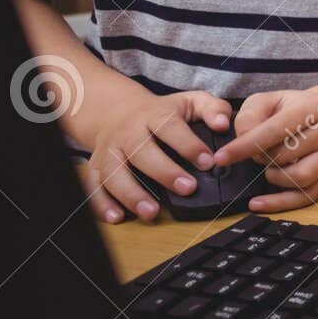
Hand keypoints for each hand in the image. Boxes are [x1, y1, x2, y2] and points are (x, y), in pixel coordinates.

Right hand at [84, 88, 234, 222]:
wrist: (118, 111)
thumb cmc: (162, 112)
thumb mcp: (191, 102)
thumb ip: (213, 109)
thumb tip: (224, 124)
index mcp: (154, 115)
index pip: (170, 127)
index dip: (188, 145)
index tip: (207, 162)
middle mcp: (129, 133)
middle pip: (142, 152)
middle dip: (164, 172)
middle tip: (188, 188)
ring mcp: (110, 150)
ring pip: (115, 172)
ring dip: (131, 194)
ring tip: (151, 212)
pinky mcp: (97, 166)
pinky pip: (94, 185)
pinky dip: (102, 203)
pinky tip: (118, 217)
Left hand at [216, 88, 317, 212]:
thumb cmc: (290, 108)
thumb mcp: (266, 100)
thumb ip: (248, 117)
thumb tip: (243, 142)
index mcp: (313, 108)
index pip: (274, 131)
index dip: (244, 146)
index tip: (220, 158)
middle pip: (285, 155)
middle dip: (261, 158)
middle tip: (257, 152)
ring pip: (298, 178)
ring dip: (274, 176)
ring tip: (269, 166)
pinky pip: (306, 197)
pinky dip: (279, 203)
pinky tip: (258, 202)